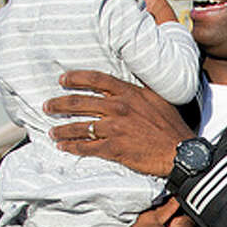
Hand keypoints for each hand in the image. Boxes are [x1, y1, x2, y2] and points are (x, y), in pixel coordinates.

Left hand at [46, 71, 193, 175]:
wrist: (179, 151)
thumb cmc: (171, 126)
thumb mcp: (158, 98)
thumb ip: (141, 87)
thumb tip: (134, 74)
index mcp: (129, 93)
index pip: (96, 80)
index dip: (76, 78)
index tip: (62, 79)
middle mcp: (119, 107)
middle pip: (80, 102)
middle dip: (59, 104)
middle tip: (47, 106)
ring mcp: (115, 128)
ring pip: (80, 126)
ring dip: (62, 129)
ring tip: (51, 131)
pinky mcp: (114, 148)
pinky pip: (87, 147)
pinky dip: (72, 147)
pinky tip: (63, 147)